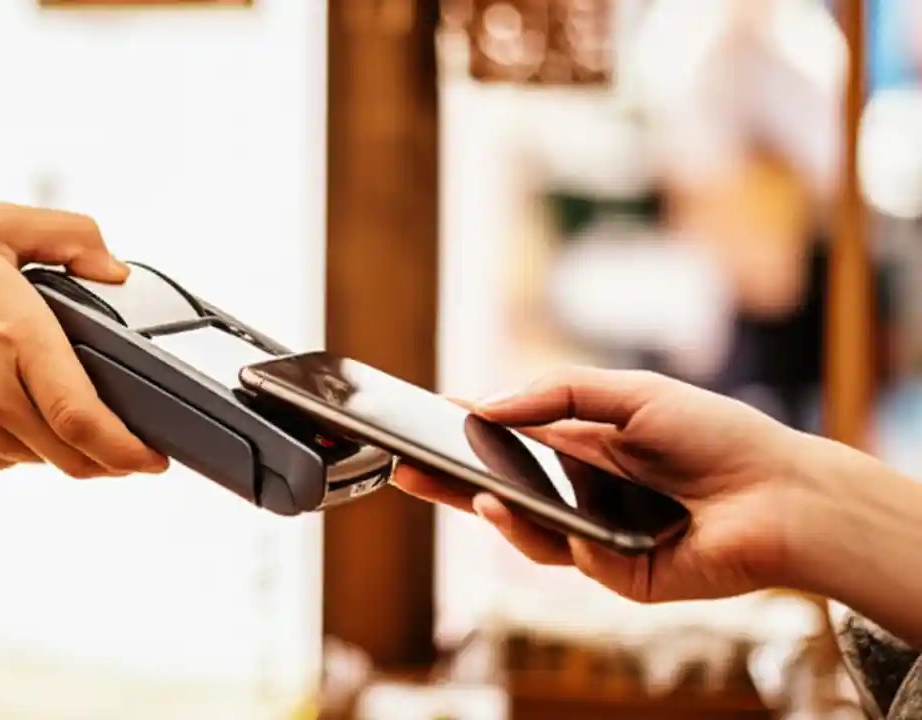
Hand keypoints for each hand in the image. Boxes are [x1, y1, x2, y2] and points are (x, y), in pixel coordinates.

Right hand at [0, 203, 167, 477]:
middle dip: (111, 457)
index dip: (129, 449)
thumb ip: (68, 236)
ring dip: (60, 441)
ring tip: (45, 397)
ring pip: (40, 458)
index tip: (156, 458)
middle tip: (130, 445)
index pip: (84, 417)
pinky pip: (2, 460)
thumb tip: (117, 272)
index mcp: (15, 337)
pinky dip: (17, 441)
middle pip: (73, 454)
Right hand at [396, 367, 823, 602]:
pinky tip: (565, 526)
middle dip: (451, 482)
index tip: (423, 419)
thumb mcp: (632, 392)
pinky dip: (562, 541)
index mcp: (584, 445)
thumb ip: (559, 392)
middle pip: (503, 490)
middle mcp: (584, 491)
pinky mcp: (619, 574)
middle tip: (405, 469)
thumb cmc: (717, 434)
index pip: (509, 441)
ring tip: (472, 492)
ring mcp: (598, 535)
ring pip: (529, 531)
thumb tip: (490, 404)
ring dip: (497, 513)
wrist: (782, 493)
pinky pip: (573, 560)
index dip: (467, 433)